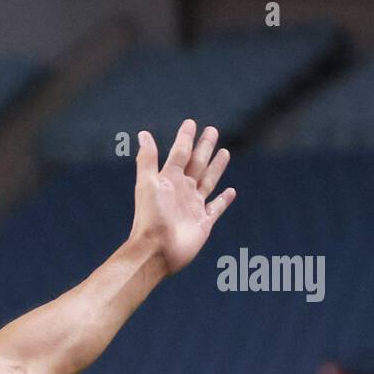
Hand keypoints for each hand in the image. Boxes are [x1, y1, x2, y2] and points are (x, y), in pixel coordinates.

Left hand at [130, 119, 235, 274]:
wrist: (156, 250)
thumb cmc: (150, 217)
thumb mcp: (147, 184)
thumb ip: (147, 159)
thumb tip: (143, 134)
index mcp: (169, 180)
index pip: (180, 153)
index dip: (185, 138)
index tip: (191, 123)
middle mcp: (182, 191)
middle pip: (197, 164)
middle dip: (204, 148)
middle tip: (212, 130)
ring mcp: (193, 207)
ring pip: (208, 181)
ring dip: (216, 167)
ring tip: (224, 152)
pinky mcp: (203, 223)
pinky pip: (216, 208)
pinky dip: (223, 200)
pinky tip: (230, 191)